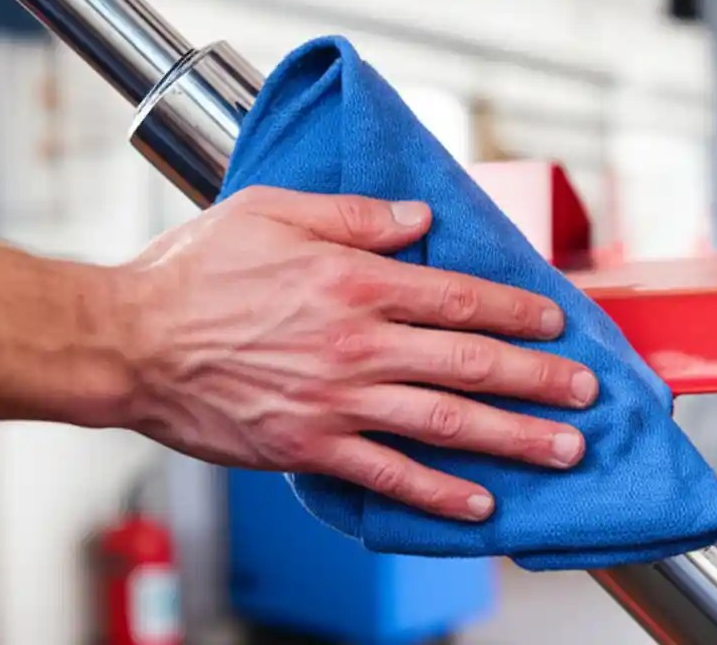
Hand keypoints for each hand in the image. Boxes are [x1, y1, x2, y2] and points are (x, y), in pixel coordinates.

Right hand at [107, 186, 597, 521]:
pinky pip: (387, 475)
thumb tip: (419, 219)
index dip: (518, 309)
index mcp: (354, 282)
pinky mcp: (310, 447)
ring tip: (564, 450)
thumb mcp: (272, 211)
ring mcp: (337, 402)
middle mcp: (358, 344)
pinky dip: (438, 492)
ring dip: (514, 438)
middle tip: (586, 392)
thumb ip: (353, 216)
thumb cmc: (196, 271)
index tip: (556, 319)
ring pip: (446, 422)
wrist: (131, 341)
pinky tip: (480, 504)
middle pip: (470, 363)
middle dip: (539, 379)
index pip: (460, 296)